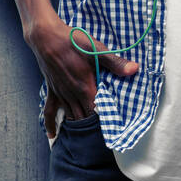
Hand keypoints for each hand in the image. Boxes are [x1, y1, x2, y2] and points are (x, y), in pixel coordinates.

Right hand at [24, 15, 138, 137]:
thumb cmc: (72, 41)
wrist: (46, 37)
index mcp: (85, 87)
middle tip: (101, 142)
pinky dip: (50, 125)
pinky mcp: (52, 90)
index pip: (97, 112)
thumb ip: (115, 63)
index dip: (105, 123)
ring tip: (84, 143)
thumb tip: (134, 70)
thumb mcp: (96, 49)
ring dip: (77, 129)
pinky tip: (52, 135)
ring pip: (70, 117)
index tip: (114, 133)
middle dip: (92, 130)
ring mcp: (61, 94)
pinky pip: (49, 111)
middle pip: (83, 118)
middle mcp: (72, 94)